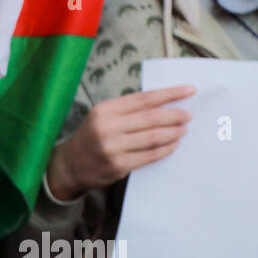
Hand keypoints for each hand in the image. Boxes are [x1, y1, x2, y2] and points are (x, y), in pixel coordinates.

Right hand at [47, 85, 193, 200]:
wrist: (67, 167)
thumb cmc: (90, 138)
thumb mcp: (102, 116)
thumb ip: (128, 109)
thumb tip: (164, 103)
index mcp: (104, 111)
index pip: (144, 99)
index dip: (170, 94)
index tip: (189, 91)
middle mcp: (107, 128)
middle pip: (152, 118)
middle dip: (175, 115)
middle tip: (188, 115)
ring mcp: (112, 149)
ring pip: (153, 137)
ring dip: (173, 133)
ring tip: (183, 130)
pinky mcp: (118, 166)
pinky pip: (149, 156)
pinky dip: (165, 149)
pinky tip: (172, 145)